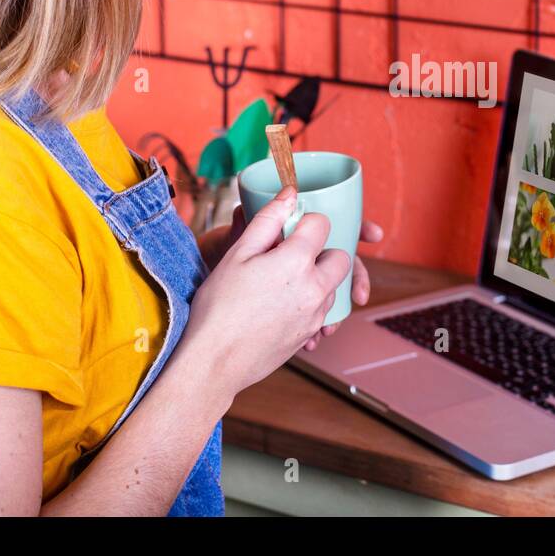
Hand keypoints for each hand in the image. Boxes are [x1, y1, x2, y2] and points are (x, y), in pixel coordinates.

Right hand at [199, 203, 383, 352]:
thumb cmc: (219, 306)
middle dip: (322, 252)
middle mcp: (315, 288)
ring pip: (333, 285)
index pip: (322, 224)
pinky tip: (280, 306)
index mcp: (297, 261)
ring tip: (281, 283)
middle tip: (290, 257)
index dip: (304, 222)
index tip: (288, 231)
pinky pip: (323, 310)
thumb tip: (290, 193)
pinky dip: (310, 303)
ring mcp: (316, 314)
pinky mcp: (310, 334)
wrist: (214, 361)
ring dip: (317, 278)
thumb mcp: (238, 254)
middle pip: (341, 257)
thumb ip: (268, 220)